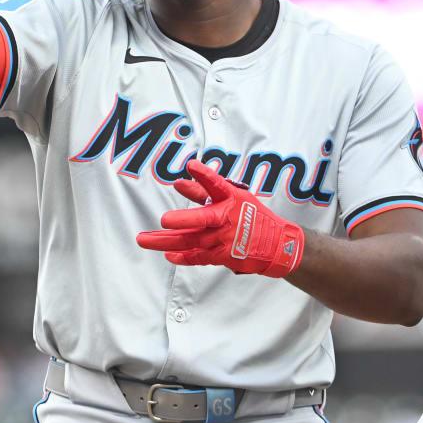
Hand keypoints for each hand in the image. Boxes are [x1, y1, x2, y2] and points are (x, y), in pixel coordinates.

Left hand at [136, 159, 305, 277]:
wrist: (278, 244)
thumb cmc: (250, 215)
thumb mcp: (232, 197)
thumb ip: (203, 190)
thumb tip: (179, 182)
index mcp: (231, 198)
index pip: (217, 185)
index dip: (205, 175)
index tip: (191, 165)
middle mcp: (228, 218)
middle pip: (204, 219)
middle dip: (183, 220)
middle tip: (164, 221)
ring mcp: (226, 239)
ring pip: (193, 241)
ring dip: (167, 241)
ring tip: (144, 239)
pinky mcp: (225, 256)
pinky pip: (200, 257)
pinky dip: (183, 257)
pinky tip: (167, 255)